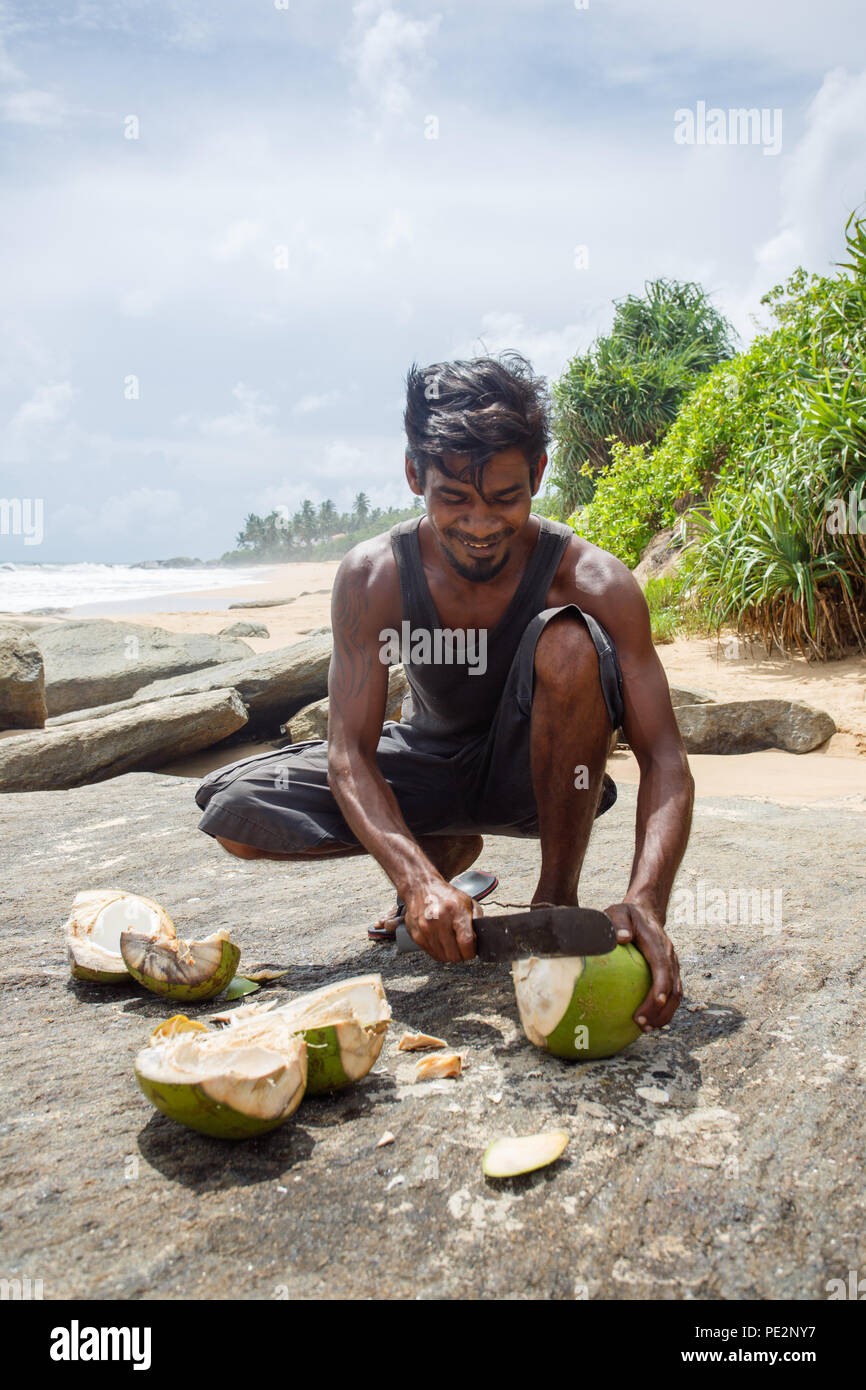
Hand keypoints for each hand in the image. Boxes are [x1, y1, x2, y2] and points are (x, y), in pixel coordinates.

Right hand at [403, 880, 477, 962]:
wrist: (421, 887)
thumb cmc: (446, 896)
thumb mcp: (467, 901)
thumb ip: (477, 919)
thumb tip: (480, 939)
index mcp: (455, 910)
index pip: (466, 942)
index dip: (471, 951)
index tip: (472, 950)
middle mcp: (439, 920)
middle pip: (454, 954)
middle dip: (461, 954)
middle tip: (462, 947)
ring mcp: (426, 929)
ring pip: (443, 957)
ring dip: (450, 954)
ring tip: (451, 943)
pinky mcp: (416, 935)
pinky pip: (432, 954)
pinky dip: (439, 952)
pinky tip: (441, 942)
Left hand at [603, 901, 681, 1030]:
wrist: (646, 912)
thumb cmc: (629, 915)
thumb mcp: (619, 911)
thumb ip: (619, 922)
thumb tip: (622, 938)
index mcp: (658, 944)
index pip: (664, 967)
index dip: (662, 985)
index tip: (656, 1001)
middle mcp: (669, 957)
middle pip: (673, 988)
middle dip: (661, 1009)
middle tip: (641, 1023)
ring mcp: (672, 966)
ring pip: (676, 995)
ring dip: (664, 1014)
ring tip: (645, 1029)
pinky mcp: (669, 973)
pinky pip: (671, 995)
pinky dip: (663, 1010)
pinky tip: (647, 1022)